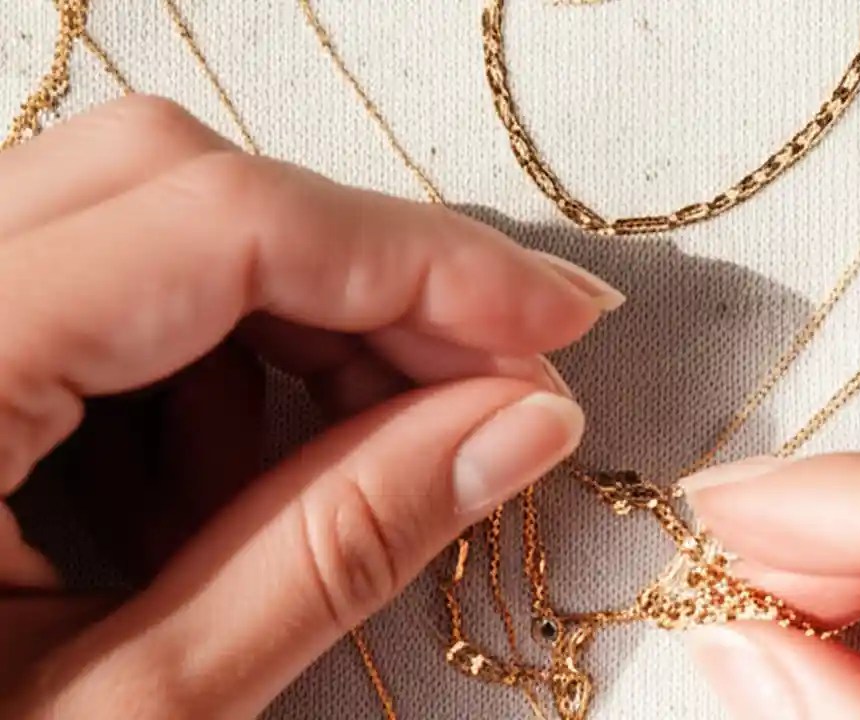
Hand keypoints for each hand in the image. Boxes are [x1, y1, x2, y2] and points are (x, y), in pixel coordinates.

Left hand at [0, 95, 623, 717]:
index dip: (416, 257)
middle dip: (361, 277)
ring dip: (282, 325)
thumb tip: (523, 423)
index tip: (554, 322)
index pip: (212, 225)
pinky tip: (213, 482)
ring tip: (336, 469)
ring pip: (137, 218)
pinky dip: (197, 361)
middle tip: (486, 386)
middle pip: (172, 180)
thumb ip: (336, 547)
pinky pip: (89, 284)